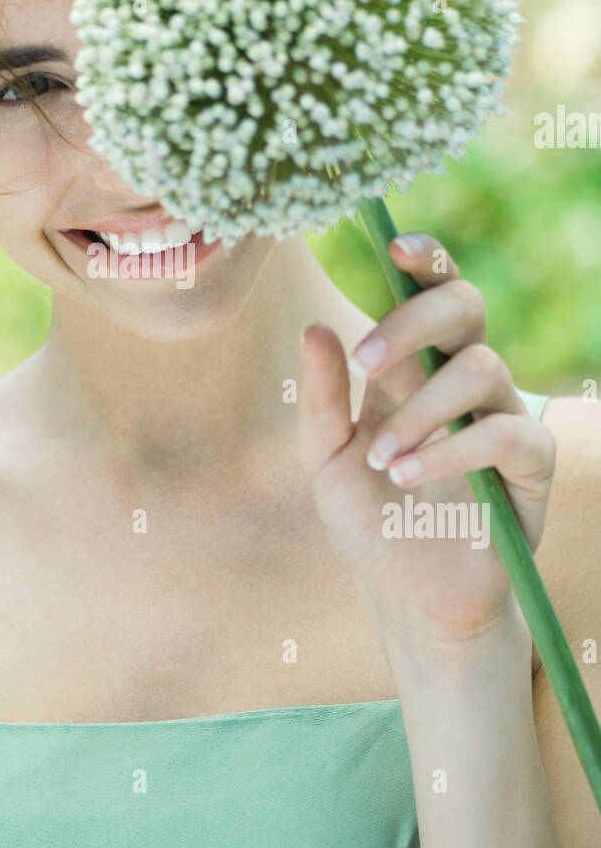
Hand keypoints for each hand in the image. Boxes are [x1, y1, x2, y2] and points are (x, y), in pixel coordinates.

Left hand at [297, 233, 556, 648]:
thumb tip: (316, 326)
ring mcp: (501, 416)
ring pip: (481, 367)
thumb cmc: (370, 521)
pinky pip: (506, 431)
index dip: (425, 261)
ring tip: (382, 459)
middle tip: (366, 361)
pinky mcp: (531, 464)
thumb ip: (321, 398)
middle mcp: (462, 381)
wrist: (406, 597)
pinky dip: (450, 450)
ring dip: (421, 408)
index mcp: (414, 368)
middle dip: (412, 321)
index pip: (432, 292)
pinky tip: (407, 478)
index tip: (394, 250)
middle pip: (466, 307)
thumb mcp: (327, 459)